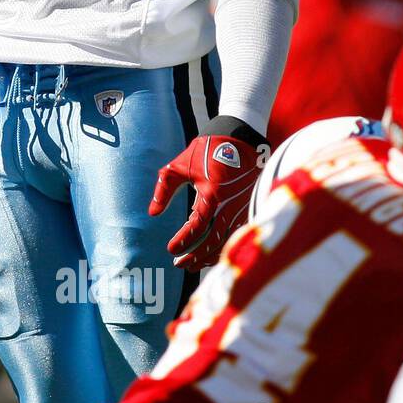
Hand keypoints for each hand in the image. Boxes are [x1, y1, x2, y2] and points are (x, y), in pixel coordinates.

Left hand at [149, 133, 259, 271]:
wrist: (239, 138)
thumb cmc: (206, 151)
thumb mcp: (178, 167)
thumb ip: (164, 190)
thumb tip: (153, 214)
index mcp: (213, 193)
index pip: (197, 225)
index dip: (184, 240)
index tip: (170, 250)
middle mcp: (231, 203)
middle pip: (215, 239)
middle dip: (196, 255)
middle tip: (178, 264)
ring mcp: (243, 207)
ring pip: (228, 240)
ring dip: (210, 255)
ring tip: (191, 264)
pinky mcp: (250, 207)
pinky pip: (238, 234)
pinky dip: (224, 247)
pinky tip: (210, 254)